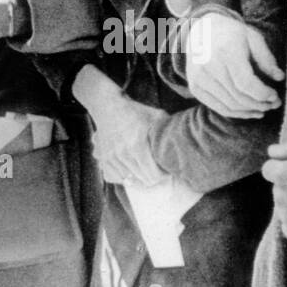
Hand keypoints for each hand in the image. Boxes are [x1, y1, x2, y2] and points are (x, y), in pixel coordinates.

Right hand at [72, 68, 166, 185]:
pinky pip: (113, 177)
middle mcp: (123, 154)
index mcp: (137, 145)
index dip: (163, 176)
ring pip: (129, 180)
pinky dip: (122, 176)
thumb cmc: (135, 111)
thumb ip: (169, 129)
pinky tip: (129, 169)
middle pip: (143, 180)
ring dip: (138, 177)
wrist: (108, 106)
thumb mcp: (156, 116)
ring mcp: (111, 158)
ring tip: (145, 168)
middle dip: (154, 177)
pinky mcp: (103, 158)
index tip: (166, 169)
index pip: (153, 176)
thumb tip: (183, 141)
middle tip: (159, 170)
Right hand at [186, 11, 282, 118]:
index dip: (263, 94)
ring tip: (264, 108)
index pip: (246, 83)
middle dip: (260, 104)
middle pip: (238, 97)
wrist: (200, 30)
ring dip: (250, 111)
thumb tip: (280, 78)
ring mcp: (199, 79)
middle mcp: (209, 66)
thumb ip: (266, 59)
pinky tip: (250, 112)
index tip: (275, 95)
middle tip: (274, 104)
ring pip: (230, 105)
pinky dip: (237, 113)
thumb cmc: (231, 34)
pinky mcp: (195, 88)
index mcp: (226, 51)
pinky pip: (219, 107)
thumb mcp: (252, 38)